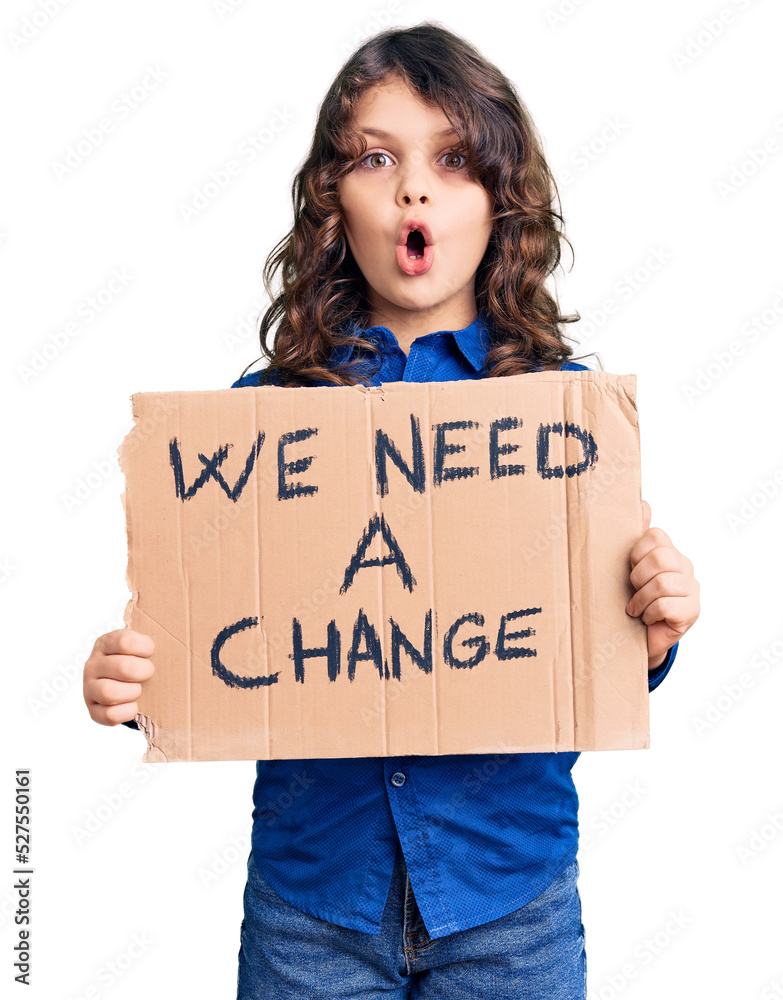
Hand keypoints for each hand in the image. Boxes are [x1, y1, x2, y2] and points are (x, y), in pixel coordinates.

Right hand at [83, 629, 154, 725]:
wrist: (125, 682)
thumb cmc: (138, 660)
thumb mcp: (141, 645)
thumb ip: (155, 639)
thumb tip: (186, 633)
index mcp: (106, 643)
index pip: (125, 641)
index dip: (146, 648)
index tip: (151, 652)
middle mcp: (93, 664)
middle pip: (123, 668)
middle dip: (144, 672)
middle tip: (148, 673)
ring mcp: (90, 687)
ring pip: (110, 692)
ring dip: (133, 692)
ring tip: (139, 690)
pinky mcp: (93, 710)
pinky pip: (108, 715)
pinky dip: (127, 712)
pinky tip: (135, 706)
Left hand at [626, 501, 699, 669]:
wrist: (644, 636)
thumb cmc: (636, 599)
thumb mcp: (630, 568)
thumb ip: (635, 538)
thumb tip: (642, 503)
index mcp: (669, 552)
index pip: (655, 536)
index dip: (636, 553)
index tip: (631, 569)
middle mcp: (685, 567)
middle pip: (660, 558)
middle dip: (638, 577)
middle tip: (634, 590)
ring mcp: (691, 589)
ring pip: (662, 584)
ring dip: (642, 599)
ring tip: (637, 608)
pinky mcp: (691, 611)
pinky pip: (665, 606)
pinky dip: (649, 614)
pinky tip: (647, 618)